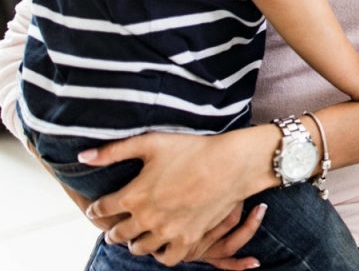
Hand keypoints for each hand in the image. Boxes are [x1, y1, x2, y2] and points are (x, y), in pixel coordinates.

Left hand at [81, 132, 258, 265]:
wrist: (231, 164)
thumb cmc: (192, 149)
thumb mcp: (151, 143)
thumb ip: (114, 151)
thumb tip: (82, 157)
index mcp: (132, 195)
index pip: (101, 210)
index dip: (96, 209)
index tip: (98, 208)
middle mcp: (146, 218)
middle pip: (117, 234)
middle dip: (113, 230)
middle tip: (115, 227)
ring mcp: (167, 231)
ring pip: (139, 248)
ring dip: (135, 243)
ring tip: (138, 236)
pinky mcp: (188, 238)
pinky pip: (166, 259)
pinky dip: (161, 254)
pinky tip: (162, 245)